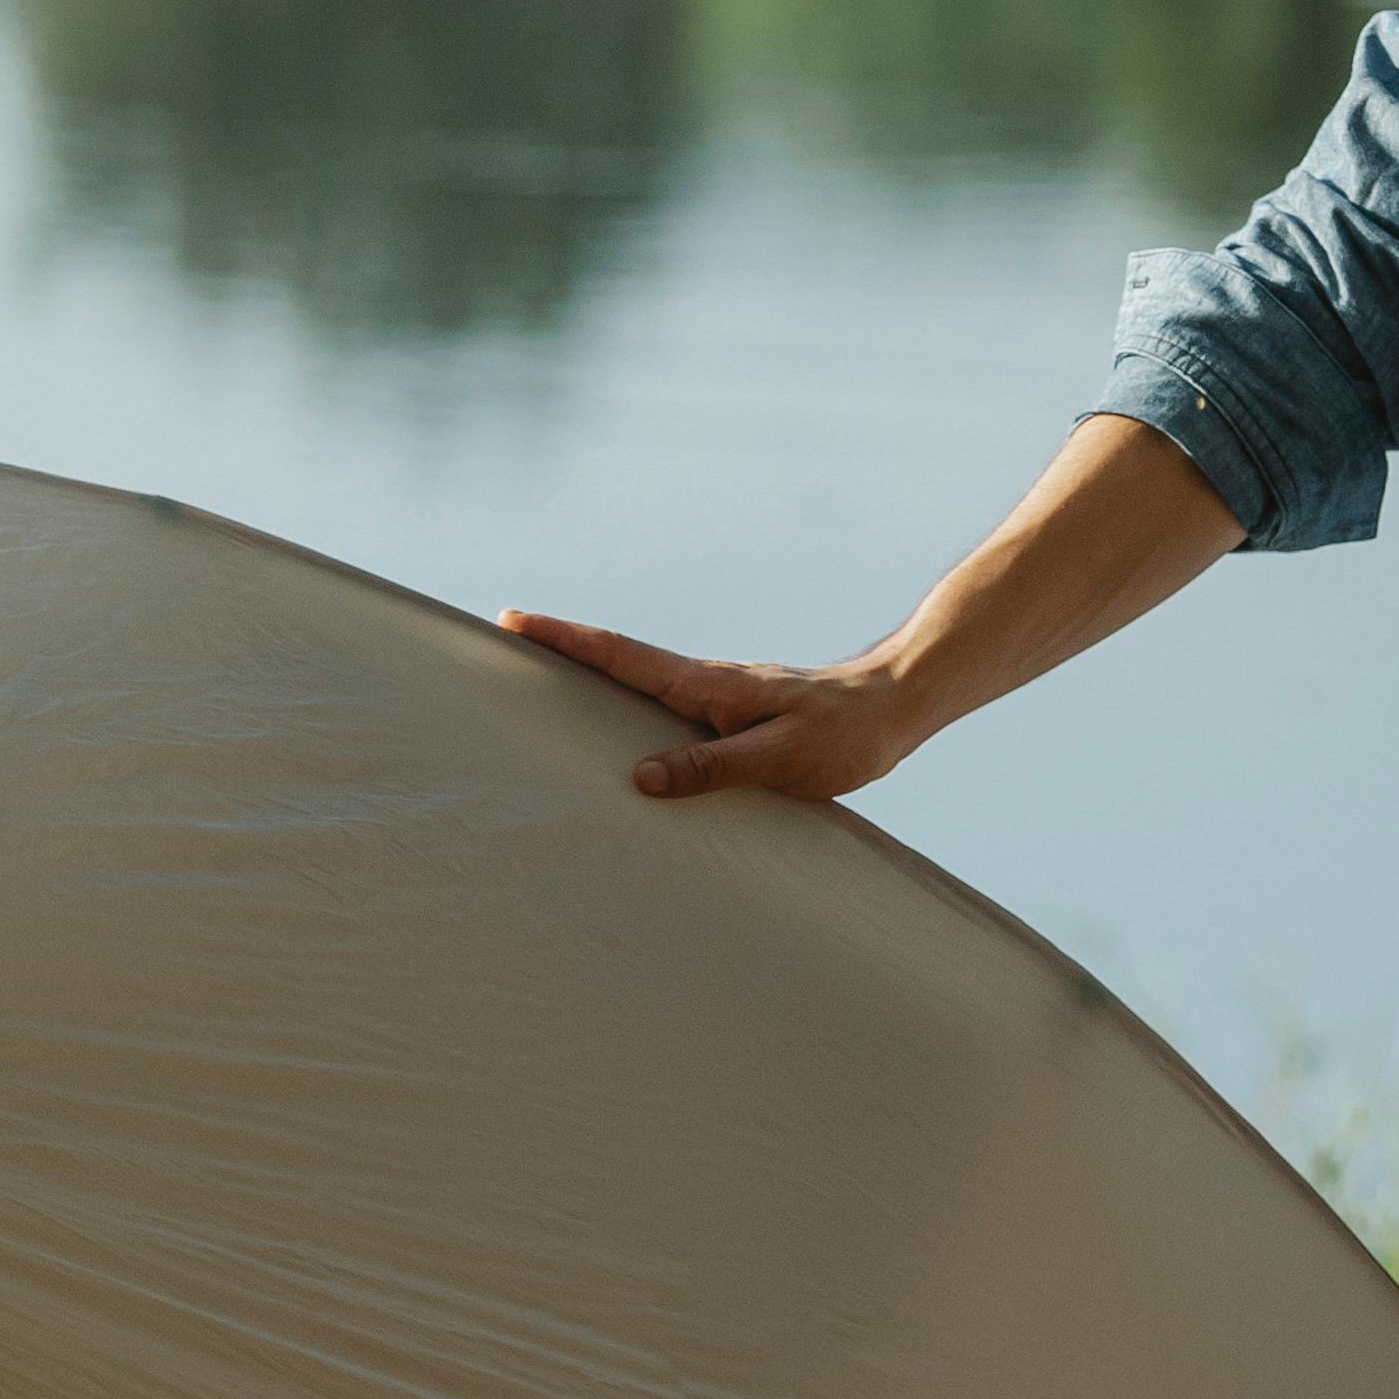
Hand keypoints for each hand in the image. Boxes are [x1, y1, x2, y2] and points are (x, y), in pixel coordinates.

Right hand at [496, 607, 916, 805]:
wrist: (895, 706)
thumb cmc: (843, 736)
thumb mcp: (777, 760)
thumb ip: (709, 769)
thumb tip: (638, 777)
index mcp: (706, 686)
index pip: (620, 657)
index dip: (565, 639)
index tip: (513, 620)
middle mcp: (705, 683)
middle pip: (618, 661)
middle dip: (560, 650)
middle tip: (503, 641)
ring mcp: (718, 696)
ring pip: (641, 682)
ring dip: (592, 675)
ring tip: (543, 685)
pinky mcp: (734, 714)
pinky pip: (668, 706)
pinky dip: (632, 701)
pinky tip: (626, 732)